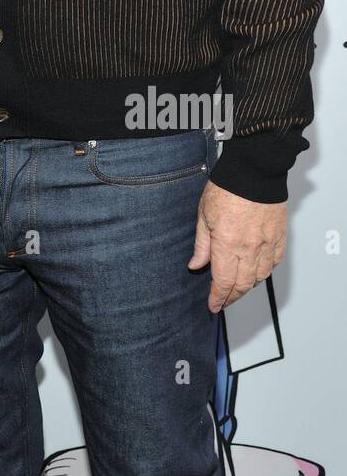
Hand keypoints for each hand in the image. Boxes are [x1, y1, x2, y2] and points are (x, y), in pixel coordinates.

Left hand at [188, 181, 286, 311]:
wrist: (255, 171)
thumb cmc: (227, 187)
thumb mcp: (204, 214)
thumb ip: (202, 244)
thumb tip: (196, 264)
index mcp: (227, 243)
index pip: (223, 282)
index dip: (217, 298)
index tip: (213, 305)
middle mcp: (249, 248)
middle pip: (242, 285)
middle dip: (231, 297)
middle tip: (223, 301)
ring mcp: (267, 244)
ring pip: (259, 277)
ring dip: (247, 287)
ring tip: (237, 289)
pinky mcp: (279, 237)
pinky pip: (274, 263)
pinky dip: (264, 272)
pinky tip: (257, 272)